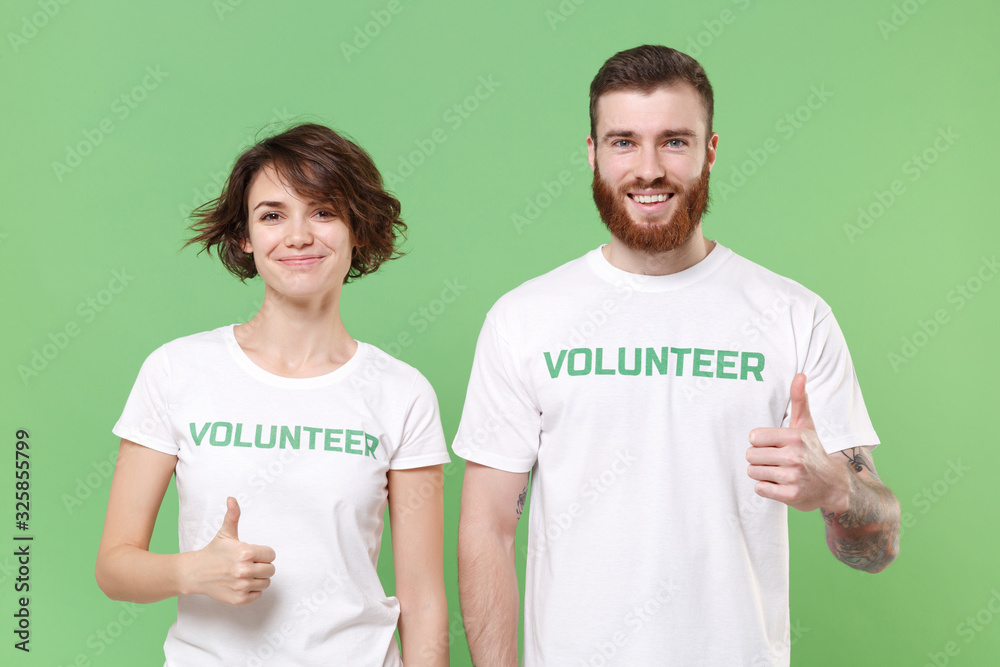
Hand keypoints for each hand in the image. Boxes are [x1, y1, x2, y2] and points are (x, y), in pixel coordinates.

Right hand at [189, 497, 275, 604]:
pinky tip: (241, 583)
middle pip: (271, 570)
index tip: (253, 554)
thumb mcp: (225, 533)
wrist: (195, 573)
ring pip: (266, 583)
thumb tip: (232, 498)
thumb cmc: (214, 552)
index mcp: (246, 553)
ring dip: (258, 578)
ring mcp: (242, 586)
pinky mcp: (239, 599)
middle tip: (249, 564)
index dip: (264, 554)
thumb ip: (233, 515)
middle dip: (262, 566)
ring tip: (245, 573)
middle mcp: (245, 570)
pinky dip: (252, 591)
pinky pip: (258, 595)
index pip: (271, 555)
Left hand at [746, 374, 849, 512]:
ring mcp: (793, 477)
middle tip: (776, 460)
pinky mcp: (791, 495)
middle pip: (751, 455)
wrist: (834, 484)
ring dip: (762, 473)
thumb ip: (799, 400)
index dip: (759, 442)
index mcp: (794, 436)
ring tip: (778, 472)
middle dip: (759, 459)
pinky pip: (760, 489)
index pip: (753, 437)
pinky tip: (780, 484)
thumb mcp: (806, 425)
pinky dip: (766, 488)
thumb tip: (800, 374)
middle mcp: (794, 456)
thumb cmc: (812, 450)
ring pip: (753, 472)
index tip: (773, 445)